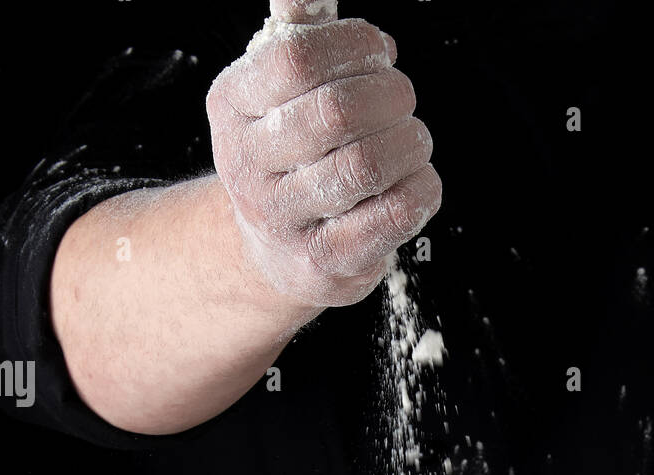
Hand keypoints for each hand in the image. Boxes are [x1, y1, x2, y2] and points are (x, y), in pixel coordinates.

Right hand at [206, 1, 441, 307]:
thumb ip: (300, 32)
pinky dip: (420, 189)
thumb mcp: (280, 89)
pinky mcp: (323, 263)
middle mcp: (246, 166)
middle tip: (403, 99)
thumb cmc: (291, 153)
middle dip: (390, 95)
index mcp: (233, 106)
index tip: (380, 54)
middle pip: (336, 112)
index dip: (355, 46)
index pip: (297, 58)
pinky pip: (389, 217)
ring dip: (409, 142)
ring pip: (364, 166)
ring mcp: (283, 221)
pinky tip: (417, 180)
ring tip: (413, 140)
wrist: (275, 251)